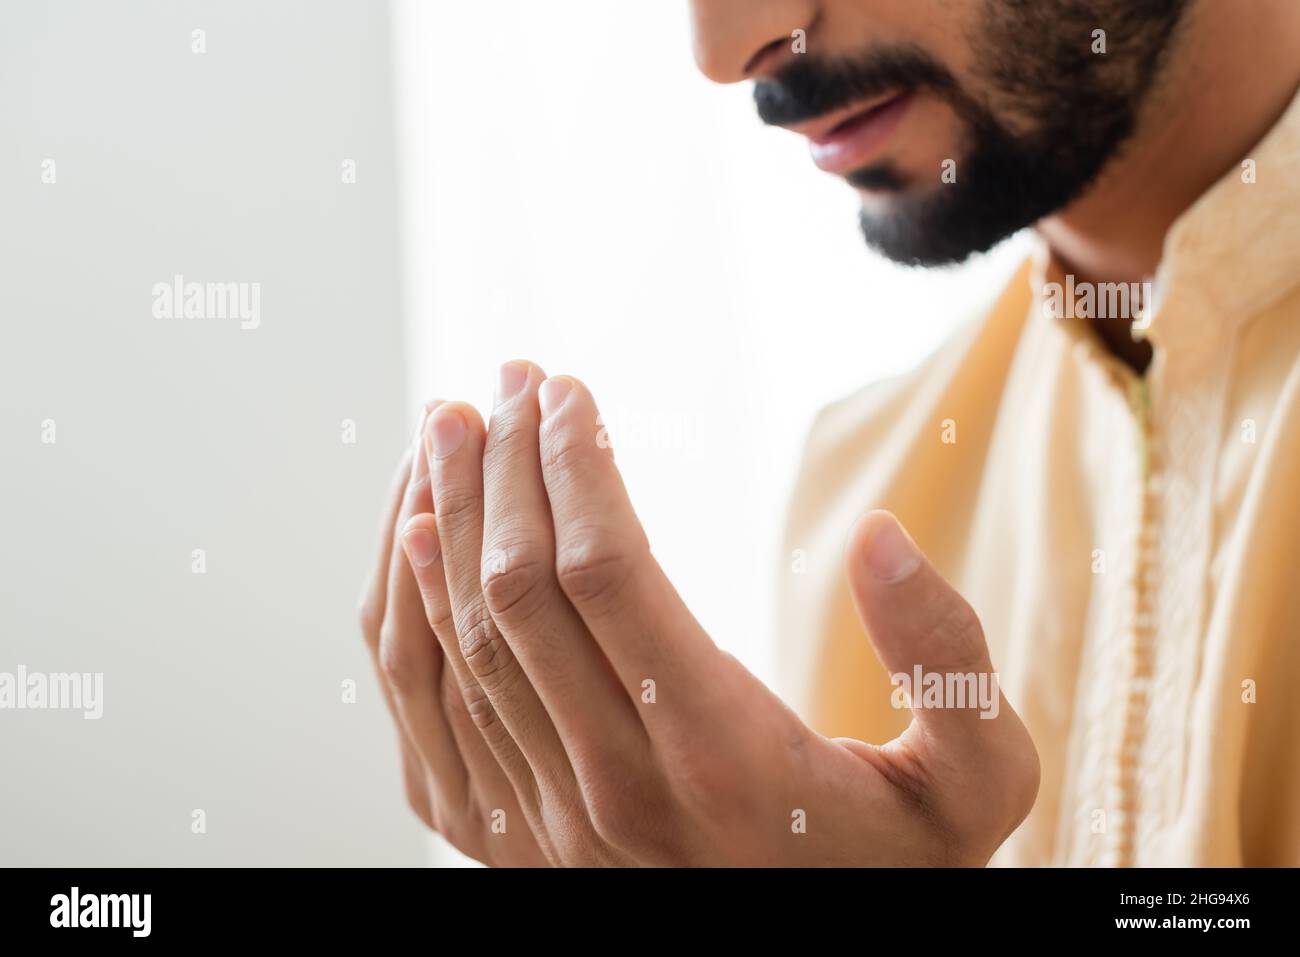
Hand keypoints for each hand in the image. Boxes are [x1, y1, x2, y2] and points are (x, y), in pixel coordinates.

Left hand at [365, 361, 1039, 864]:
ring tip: (448, 427)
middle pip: (519, 590)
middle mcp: (619, 784)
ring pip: (469, 637)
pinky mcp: (526, 830)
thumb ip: (949, 661)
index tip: (569, 390)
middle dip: (503, 466)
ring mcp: (558, 814)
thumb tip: (880, 539)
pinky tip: (412, 532)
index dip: (577, 465)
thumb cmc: (896, 865)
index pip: (607, 574)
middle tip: (504, 380)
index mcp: (723, 754)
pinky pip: (441, 703)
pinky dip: (419, 604)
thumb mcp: (976, 781)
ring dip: (450, 516)